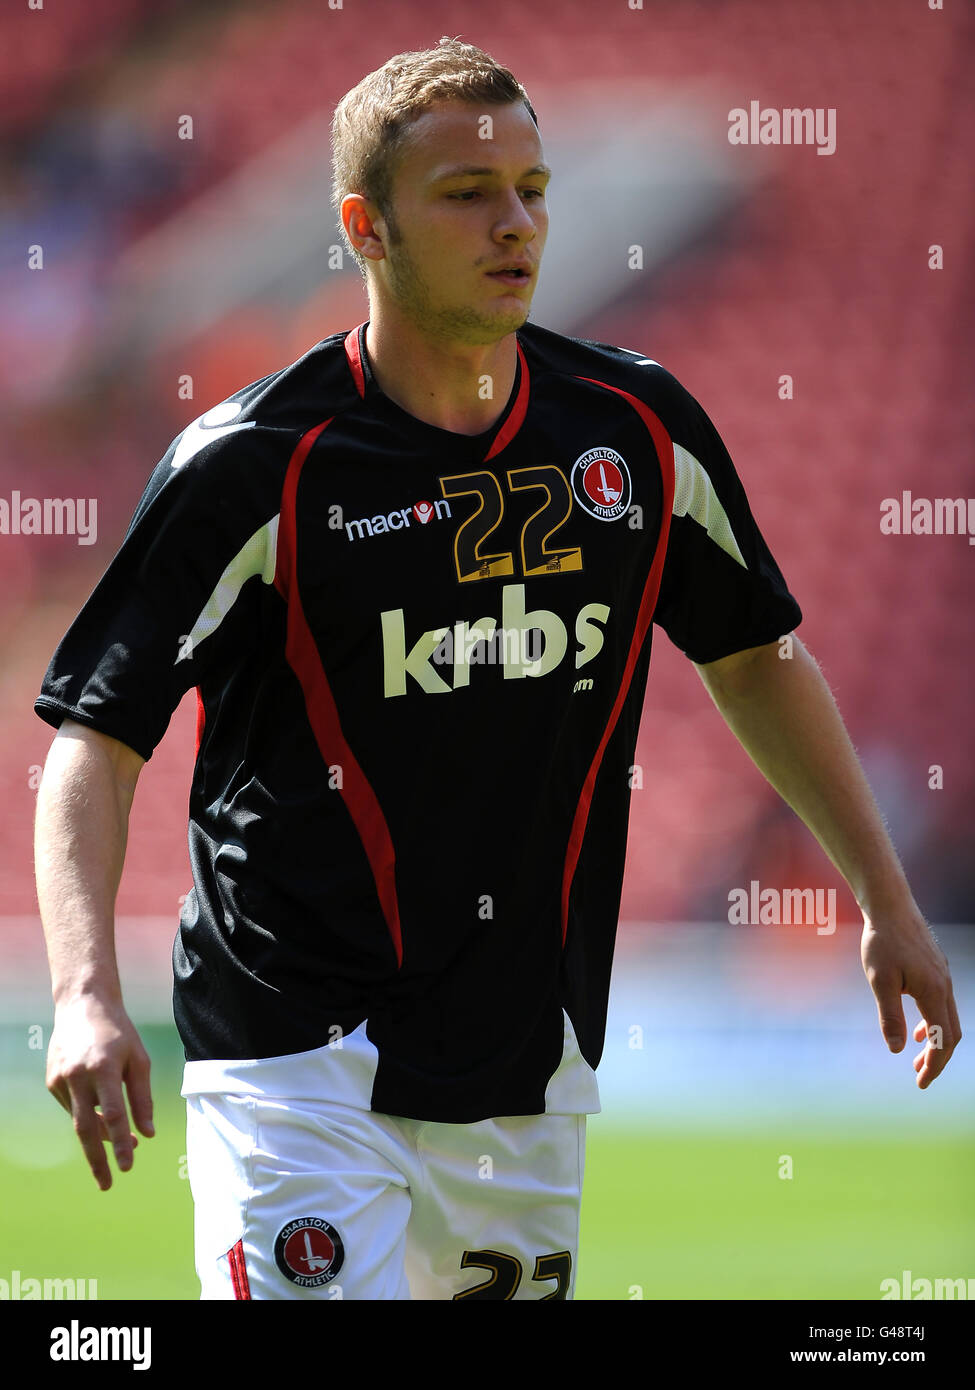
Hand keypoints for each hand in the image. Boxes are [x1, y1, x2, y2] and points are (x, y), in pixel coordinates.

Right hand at [46, 995, 154, 1189]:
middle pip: (86, 1129)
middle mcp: (78, 1076)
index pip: (112, 1115)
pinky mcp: (52, 1081)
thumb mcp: (139, 1060)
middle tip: (108, 1184)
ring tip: (122, 1143)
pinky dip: (87, 1114)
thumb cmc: (118, 1032)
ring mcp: (60, 1079)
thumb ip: (143, 1097)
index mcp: (104, 1068)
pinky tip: (100, 1105)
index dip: (120, 1144)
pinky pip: (72, 1107)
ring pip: (79, 1120)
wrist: (83, 1005)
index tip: (128, 1166)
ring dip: (99, 1136)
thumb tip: (148, 1134)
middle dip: (97, 1160)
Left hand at [860, 910, 960, 1087]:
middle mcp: (945, 986)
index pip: (942, 1040)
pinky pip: (942, 1005)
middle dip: (938, 1059)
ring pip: (948, 1019)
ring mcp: (943, 977)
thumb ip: (889, 1015)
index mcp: (934, 992)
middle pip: (951, 1034)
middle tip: (919, 1077)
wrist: (890, 906)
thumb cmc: (882, 941)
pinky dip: (934, 1024)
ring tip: (917, 1059)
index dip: (934, 1065)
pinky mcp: (936, 970)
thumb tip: (896, 1050)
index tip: (920, 1083)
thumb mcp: (879, 981)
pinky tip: (918, 1031)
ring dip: (936, 1043)